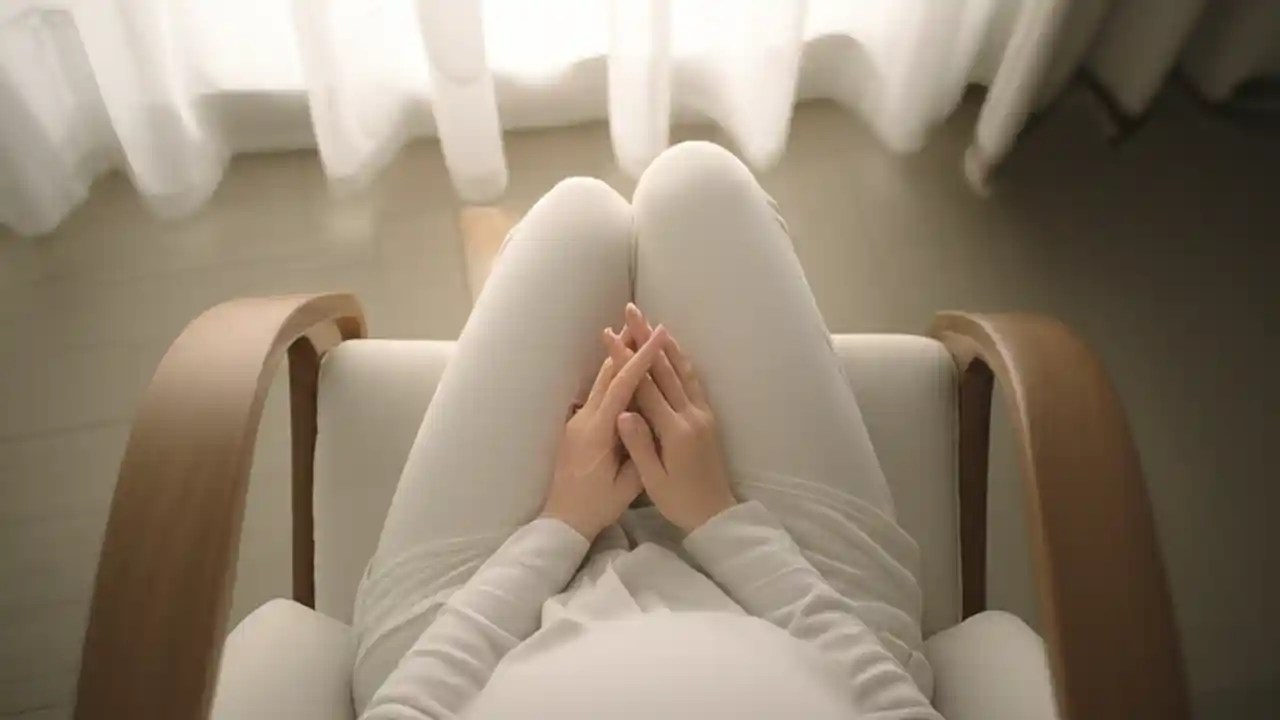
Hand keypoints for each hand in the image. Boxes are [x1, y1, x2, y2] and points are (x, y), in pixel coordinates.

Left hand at [542, 325, 669, 540]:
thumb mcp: (627, 485)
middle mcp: (583, 420)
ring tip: (630, 334)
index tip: (658, 335)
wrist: (562, 521)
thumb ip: (638, 451)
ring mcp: (575, 423)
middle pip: (606, 374)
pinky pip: (596, 395)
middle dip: (625, 346)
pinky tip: (620, 370)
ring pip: (599, 382)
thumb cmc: (597, 507)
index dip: (641, 358)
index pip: (623, 386)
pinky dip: (610, 378)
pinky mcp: (575, 429)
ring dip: (615, 358)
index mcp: (598, 432)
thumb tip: (650, 418)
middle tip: (640, 320)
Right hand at [605, 304, 735, 532]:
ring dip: (666, 345)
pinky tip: (675, 352)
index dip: (627, 359)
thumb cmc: (680, 501)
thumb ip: (639, 445)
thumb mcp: (653, 480)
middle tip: (631, 312)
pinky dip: (683, 362)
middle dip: (646, 339)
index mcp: (675, 431)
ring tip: (653, 322)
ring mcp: (703, 414)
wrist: (717, 513)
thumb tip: (622, 412)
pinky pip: (695, 382)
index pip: (645, 387)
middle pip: (665, 369)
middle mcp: (692, 416)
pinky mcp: (708, 418)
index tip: (610, 336)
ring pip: (683, 370)